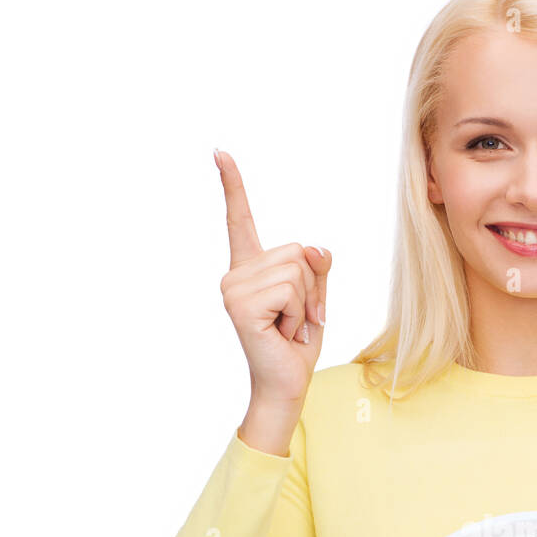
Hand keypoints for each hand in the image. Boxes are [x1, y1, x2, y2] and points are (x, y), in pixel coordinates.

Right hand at [215, 148, 332, 404]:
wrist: (286, 384)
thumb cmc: (298, 343)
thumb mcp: (315, 297)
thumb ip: (316, 267)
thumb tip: (314, 248)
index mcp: (249, 269)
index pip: (240, 220)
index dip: (232, 186)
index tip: (219, 153)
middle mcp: (235, 274)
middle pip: (296, 251)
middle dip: (311, 287)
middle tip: (297, 318)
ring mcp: (233, 289)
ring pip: (296, 271)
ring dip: (306, 304)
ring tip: (290, 326)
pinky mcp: (241, 305)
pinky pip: (290, 290)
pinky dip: (299, 314)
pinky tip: (285, 332)